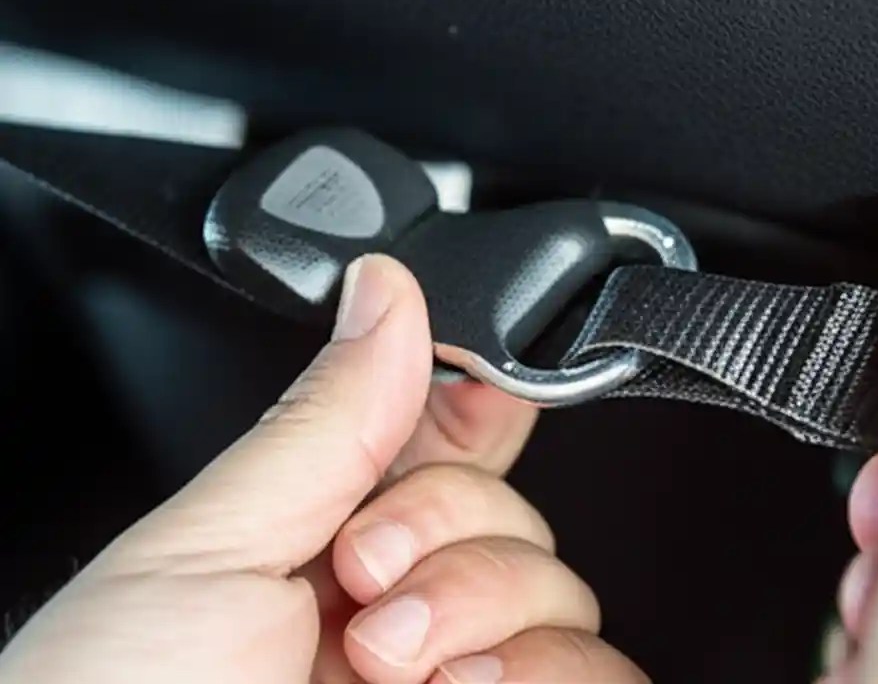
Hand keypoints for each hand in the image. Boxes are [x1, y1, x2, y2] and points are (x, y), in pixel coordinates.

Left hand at [0, 255, 647, 683]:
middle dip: (451, 531)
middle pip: (522, 515)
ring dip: (490, 609)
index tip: (476, 393)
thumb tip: (386, 293)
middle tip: (362, 579)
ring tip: (391, 665)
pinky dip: (552, 671)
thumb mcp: (205, 549)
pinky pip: (612, 678)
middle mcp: (402, 623)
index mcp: (322, 555)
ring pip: (570, 597)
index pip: (448, 450)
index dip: (477, 410)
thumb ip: (322, 421)